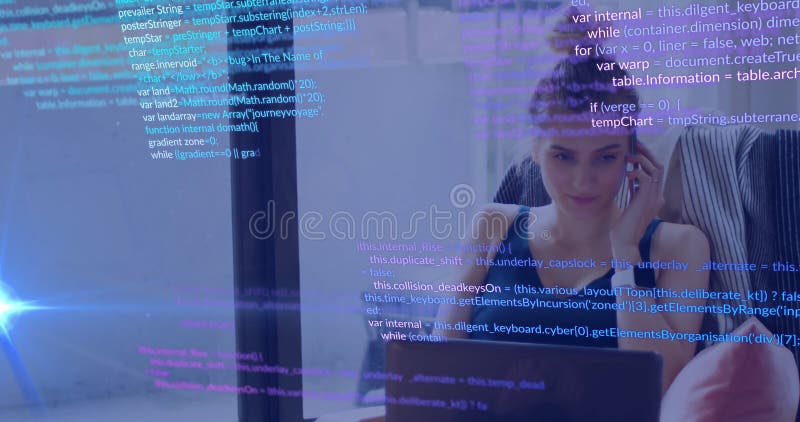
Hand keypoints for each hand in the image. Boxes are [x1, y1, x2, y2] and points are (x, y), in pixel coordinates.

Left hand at [609, 141, 664, 259]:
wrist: (624, 242)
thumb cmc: (624, 227)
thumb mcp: (631, 205)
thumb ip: (635, 193)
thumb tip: (631, 178)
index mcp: (655, 197)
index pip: (657, 171)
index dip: (647, 159)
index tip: (635, 151)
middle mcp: (658, 196)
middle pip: (659, 166)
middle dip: (647, 153)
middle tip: (634, 145)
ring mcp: (654, 198)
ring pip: (655, 169)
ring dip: (641, 160)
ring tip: (628, 157)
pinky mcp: (646, 200)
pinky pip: (646, 178)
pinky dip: (637, 172)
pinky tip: (627, 174)